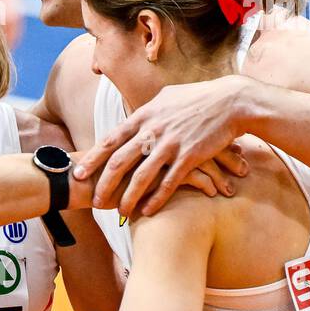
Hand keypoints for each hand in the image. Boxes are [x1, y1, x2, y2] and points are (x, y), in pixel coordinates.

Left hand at [72, 76, 252, 217]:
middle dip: (104, 184)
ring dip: (128, 197)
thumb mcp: (166, 98)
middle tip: (94, 201)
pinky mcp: (190, 156)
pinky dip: (156, 198)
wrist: (231, 101)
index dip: (93, 159)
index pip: (110, 140)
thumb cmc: (198, 98)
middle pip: (120, 161)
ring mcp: (171, 144)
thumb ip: (146, 111)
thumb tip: (133, 117)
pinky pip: (169, 182)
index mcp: (144, 116)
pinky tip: (147, 210)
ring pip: (142, 176)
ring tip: (119, 212)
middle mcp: (153, 130)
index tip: (79, 173)